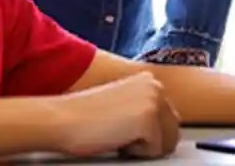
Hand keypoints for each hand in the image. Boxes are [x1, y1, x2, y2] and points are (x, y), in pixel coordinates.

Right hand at [50, 72, 180, 158]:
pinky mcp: (148, 120)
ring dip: (144, 147)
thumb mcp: (123, 104)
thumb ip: (145, 109)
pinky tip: (116, 140)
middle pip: (173, 130)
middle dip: (152, 141)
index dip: (151, 133)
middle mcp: (155, 87)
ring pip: (166, 141)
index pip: (170, 117)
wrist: (61, 119)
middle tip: (122, 136)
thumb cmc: (83, 117)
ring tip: (118, 136)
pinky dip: (136, 153)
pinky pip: (154, 151)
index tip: (129, 131)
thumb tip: (166, 130)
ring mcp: (154, 102)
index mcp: (149, 81)